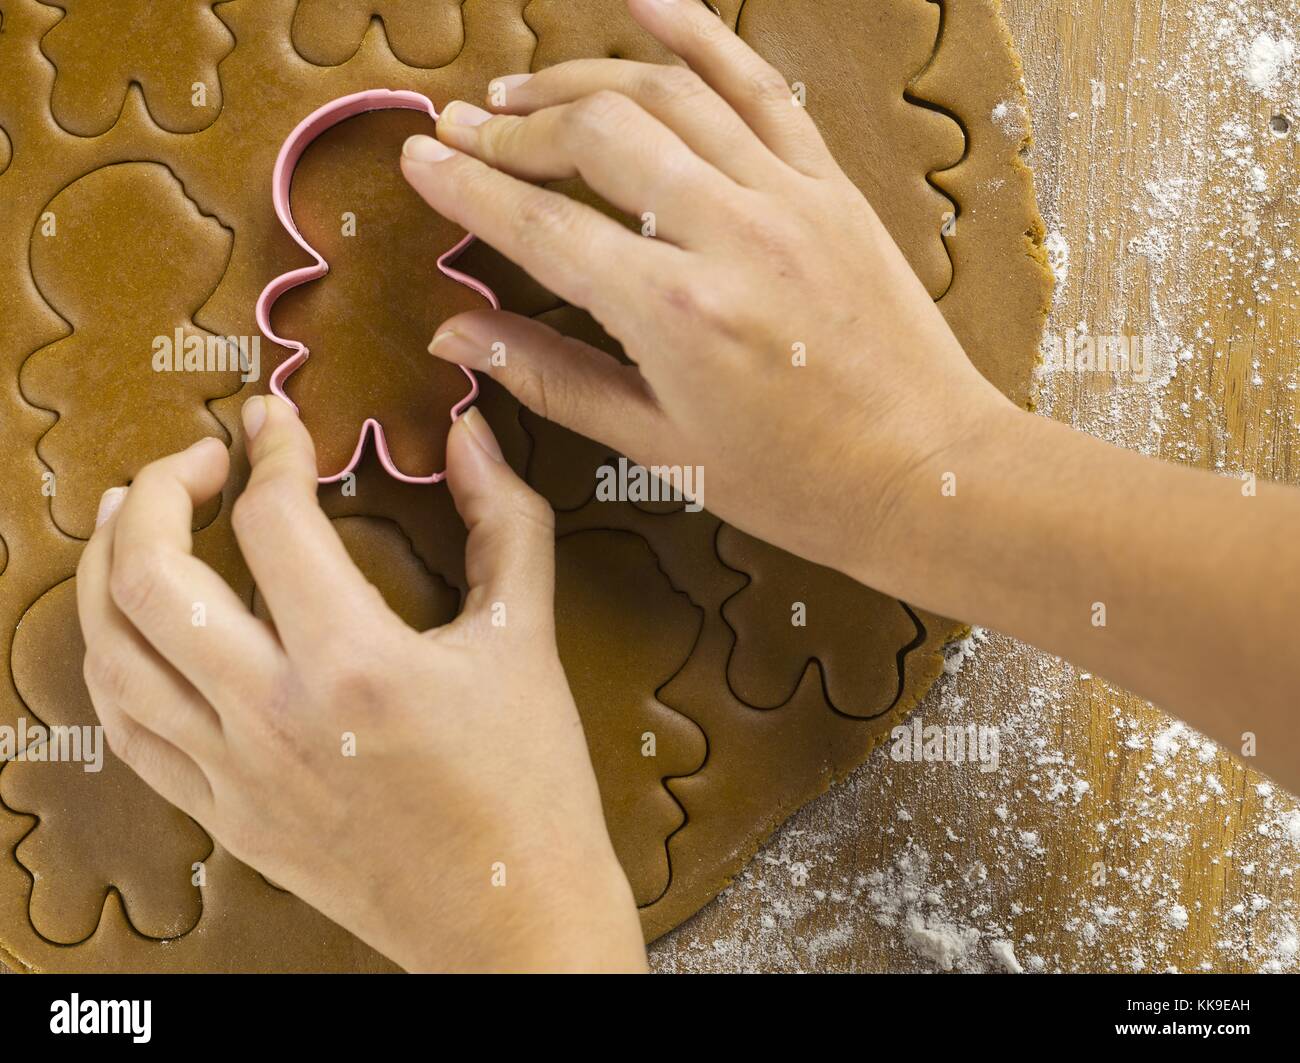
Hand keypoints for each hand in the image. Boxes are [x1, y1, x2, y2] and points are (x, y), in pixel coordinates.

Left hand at [76, 396, 646, 972]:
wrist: (511, 917)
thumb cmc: (529, 782)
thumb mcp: (525, 637)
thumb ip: (504, 520)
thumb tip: (471, 437)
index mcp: (356, 666)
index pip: (272, 521)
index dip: (272, 449)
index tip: (279, 421)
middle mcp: (274, 717)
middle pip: (149, 576)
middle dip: (157, 491)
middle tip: (199, 462)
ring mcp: (236, 774)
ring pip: (112, 652)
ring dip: (109, 567)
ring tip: (137, 522)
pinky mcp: (225, 815)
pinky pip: (126, 729)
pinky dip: (113, 660)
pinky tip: (135, 627)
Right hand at [400, 0, 1017, 589]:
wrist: (928, 472)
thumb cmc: (796, 482)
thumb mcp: (661, 446)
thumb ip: (553, 378)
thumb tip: (457, 333)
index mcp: (677, 316)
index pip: (543, 227)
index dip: (468, 188)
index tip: (420, 160)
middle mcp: (731, 236)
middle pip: (598, 135)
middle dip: (516, 126)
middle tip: (464, 128)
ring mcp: (789, 199)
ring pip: (669, 93)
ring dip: (584, 78)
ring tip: (524, 90)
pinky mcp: (831, 186)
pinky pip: (760, 86)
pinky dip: (700, 33)